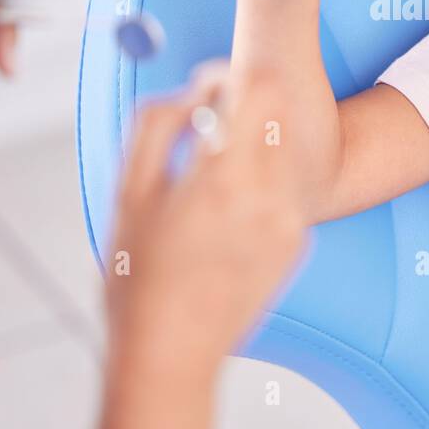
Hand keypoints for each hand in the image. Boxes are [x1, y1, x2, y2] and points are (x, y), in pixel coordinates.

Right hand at [100, 60, 309, 428]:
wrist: (172, 354)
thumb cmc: (138, 277)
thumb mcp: (129, 191)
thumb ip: (159, 124)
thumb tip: (194, 89)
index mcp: (225, 177)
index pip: (261, 87)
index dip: (232, 74)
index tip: (207, 87)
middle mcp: (271, 196)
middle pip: (280, 112)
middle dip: (245, 106)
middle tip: (208, 127)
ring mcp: (292, 222)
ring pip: (286, 148)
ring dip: (254, 142)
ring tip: (212, 176)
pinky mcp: (299, 243)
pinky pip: (287, 188)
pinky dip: (262, 183)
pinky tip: (226, 216)